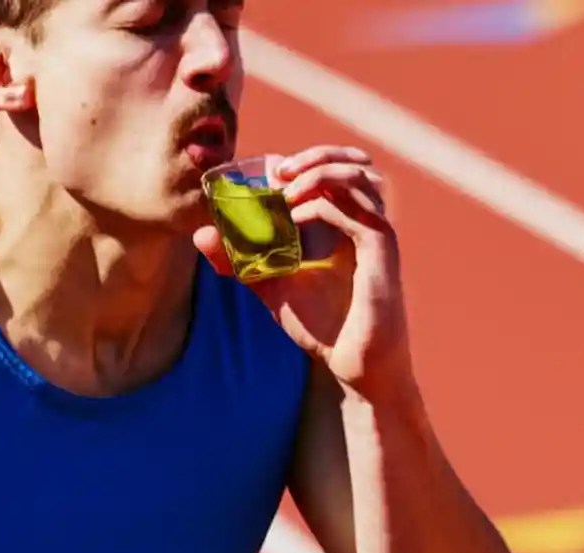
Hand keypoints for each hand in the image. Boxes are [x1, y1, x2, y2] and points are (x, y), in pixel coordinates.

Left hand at [193, 146, 414, 399]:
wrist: (352, 365)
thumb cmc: (322, 325)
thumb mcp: (270, 284)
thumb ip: (240, 259)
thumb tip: (200, 235)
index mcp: (349, 222)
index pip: (336, 169)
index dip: (305, 161)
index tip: (268, 173)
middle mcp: (368, 223)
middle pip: (355, 162)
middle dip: (315, 156)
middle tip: (279, 171)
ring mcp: (378, 235)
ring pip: (359, 178)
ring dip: (319, 175)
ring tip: (285, 192)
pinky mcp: (382, 254)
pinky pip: (356, 214)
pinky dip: (321, 208)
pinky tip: (293, 222)